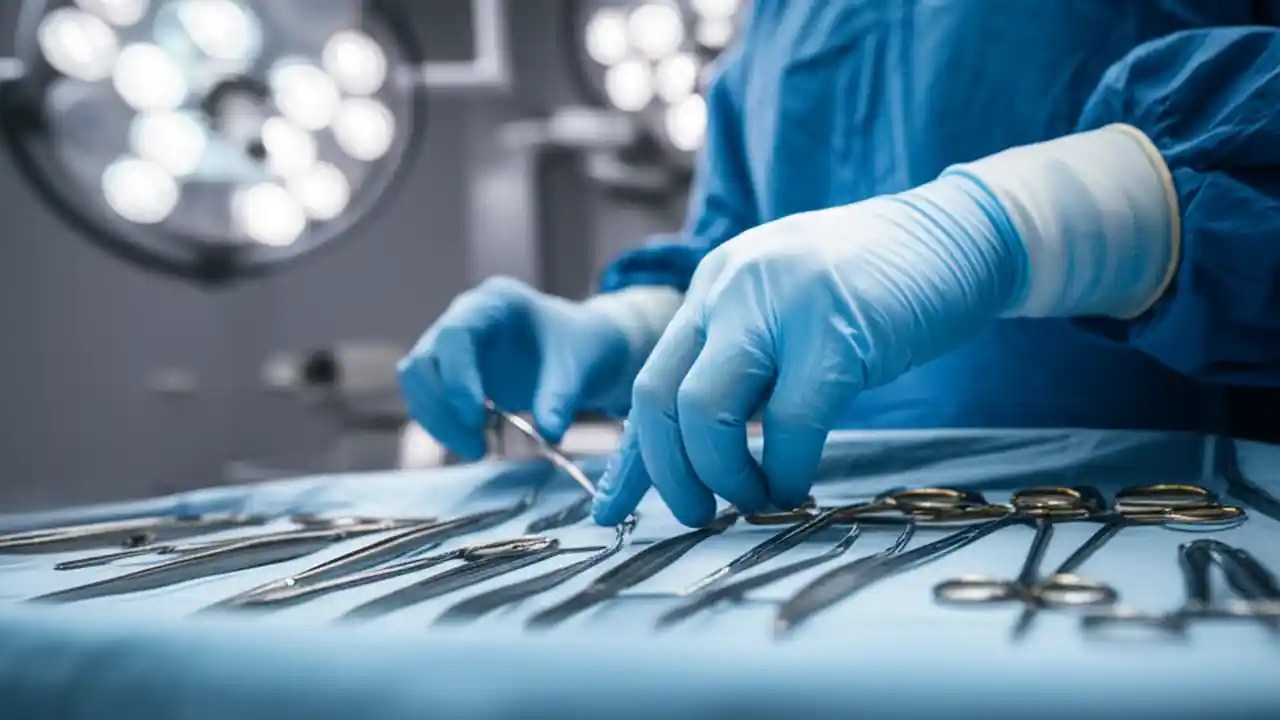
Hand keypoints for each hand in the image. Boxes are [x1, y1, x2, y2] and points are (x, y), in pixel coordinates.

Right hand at [398, 277, 633, 459]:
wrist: (580, 348)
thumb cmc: (580, 347)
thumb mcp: (580, 369)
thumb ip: (561, 398)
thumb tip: (549, 434)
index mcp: (496, 302)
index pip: (455, 334)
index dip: (457, 379)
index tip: (477, 420)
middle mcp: (464, 317)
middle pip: (423, 360)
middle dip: (443, 409)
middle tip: (478, 447)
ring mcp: (451, 343)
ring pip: (416, 381)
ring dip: (437, 420)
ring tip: (477, 448)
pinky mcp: (448, 369)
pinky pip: (426, 396)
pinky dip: (441, 423)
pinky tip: (473, 440)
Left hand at [592, 175, 1024, 525]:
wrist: (960, 235)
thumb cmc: (874, 285)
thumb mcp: (785, 306)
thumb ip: (742, 358)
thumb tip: (703, 445)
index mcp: (713, 286)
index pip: (649, 379)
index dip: (628, 455)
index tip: (611, 509)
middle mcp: (731, 287)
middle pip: (659, 397)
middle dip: (668, 473)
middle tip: (697, 513)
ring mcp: (780, 306)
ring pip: (707, 412)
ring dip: (723, 476)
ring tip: (756, 498)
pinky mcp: (836, 333)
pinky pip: (790, 426)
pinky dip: (788, 472)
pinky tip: (799, 486)